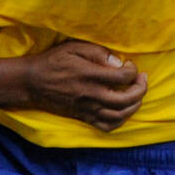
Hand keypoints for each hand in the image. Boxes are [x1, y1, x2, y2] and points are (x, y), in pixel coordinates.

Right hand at [23, 40, 146, 131]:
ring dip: (135, 105)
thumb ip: (97, 52)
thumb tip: (117, 61)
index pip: (123, 76)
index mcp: (91, 75)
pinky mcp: (84, 117)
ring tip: (136, 94)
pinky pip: (108, 126)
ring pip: (120, 115)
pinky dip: (120, 121)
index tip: (130, 64)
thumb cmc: (54, 61)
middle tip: (141, 78)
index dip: (133, 69)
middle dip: (141, 89)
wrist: (33, 83)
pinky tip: (123, 111)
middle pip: (127, 99)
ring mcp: (88, 109)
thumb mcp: (73, 47)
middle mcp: (92, 94)